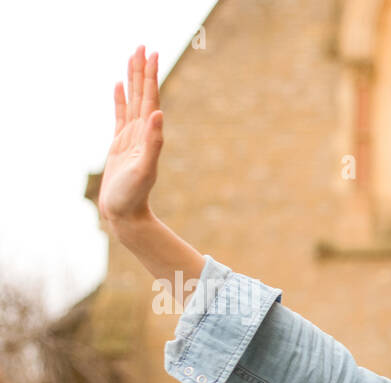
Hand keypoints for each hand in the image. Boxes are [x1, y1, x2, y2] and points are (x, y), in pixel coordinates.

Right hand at [98, 46, 162, 226]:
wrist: (126, 214)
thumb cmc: (134, 196)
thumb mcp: (145, 169)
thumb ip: (154, 143)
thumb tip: (158, 115)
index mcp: (148, 135)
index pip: (150, 98)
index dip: (150, 76)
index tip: (152, 54)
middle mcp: (142, 132)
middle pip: (142, 94)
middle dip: (142, 70)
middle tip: (143, 46)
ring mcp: (131, 137)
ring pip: (132, 101)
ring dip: (132, 80)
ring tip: (132, 58)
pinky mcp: (119, 144)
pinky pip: (119, 115)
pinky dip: (119, 99)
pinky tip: (118, 86)